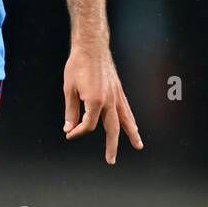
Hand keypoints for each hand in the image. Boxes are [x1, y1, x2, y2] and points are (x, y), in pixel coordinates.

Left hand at [63, 43, 142, 163]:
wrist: (91, 46)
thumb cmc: (77, 66)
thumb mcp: (69, 89)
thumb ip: (71, 111)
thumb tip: (69, 128)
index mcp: (95, 101)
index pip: (87, 125)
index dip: (77, 132)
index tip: (69, 132)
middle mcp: (109, 100)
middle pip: (112, 129)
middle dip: (112, 146)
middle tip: (111, 160)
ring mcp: (116, 95)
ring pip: (125, 119)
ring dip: (132, 133)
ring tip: (138, 146)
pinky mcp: (118, 90)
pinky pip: (126, 109)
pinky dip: (131, 119)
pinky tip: (134, 126)